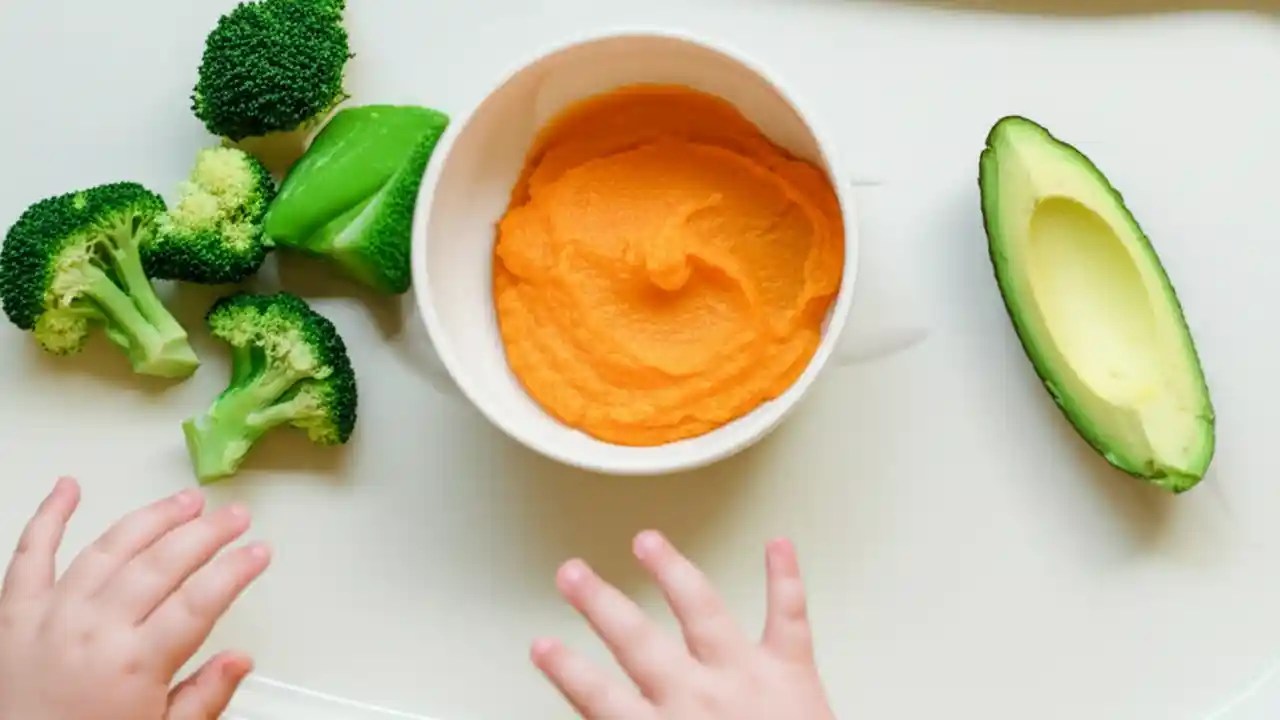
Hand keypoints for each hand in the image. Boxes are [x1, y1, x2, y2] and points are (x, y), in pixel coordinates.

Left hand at [0, 477, 271, 719]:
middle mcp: (94, 632)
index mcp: (135, 666)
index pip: (200, 601)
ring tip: (184, 500)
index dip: (235, 570)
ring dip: (151, 518)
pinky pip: (29, 556)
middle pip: (161, 564)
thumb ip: (203, 699)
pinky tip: (68, 488)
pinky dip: (48, 517)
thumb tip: (239, 659)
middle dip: (206, 533)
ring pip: (109, 549)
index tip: (259, 551)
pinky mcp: (13, 615)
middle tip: (235, 515)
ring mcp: (50, 617)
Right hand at [531, 531, 836, 719]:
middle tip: (573, 574)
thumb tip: (603, 714)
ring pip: (702, 611)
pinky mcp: (793, 673)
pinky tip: (778, 544)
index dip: (567, 670)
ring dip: (671, 570)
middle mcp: (699, 699)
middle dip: (600, 603)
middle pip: (637, 642)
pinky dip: (785, 577)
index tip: (543, 645)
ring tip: (647, 541)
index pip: (599, 699)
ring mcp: (746, 679)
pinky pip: (789, 616)